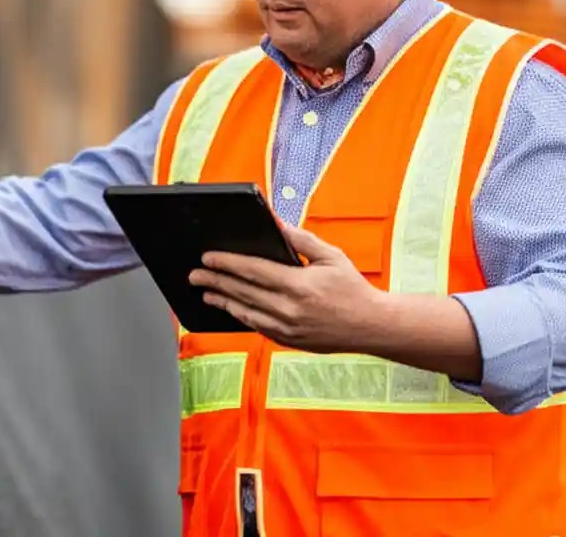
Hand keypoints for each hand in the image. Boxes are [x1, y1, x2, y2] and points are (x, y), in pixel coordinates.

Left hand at [188, 223, 382, 352]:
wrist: (371, 326)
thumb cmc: (352, 288)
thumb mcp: (331, 256)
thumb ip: (300, 239)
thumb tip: (275, 223)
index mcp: (299, 285)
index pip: (253, 271)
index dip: (227, 263)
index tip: (208, 257)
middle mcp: (290, 309)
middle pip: (242, 292)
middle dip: (215, 282)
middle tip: (195, 275)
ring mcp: (288, 329)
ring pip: (246, 313)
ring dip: (223, 302)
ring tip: (205, 293)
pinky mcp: (289, 342)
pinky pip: (258, 328)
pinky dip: (242, 316)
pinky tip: (232, 308)